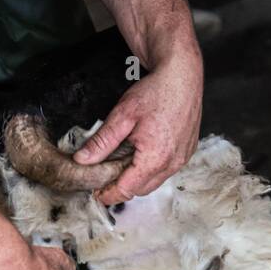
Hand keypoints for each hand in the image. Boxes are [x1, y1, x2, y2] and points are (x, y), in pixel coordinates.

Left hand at [73, 42, 202, 205]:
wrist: (182, 75)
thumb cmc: (155, 92)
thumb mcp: (123, 116)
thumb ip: (102, 141)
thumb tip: (82, 159)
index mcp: (155, 157)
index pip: (127, 190)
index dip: (109, 194)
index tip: (96, 193)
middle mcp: (172, 163)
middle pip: (141, 190)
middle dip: (122, 188)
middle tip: (105, 179)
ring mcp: (183, 159)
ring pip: (155, 182)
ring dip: (138, 179)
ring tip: (121, 165)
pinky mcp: (188, 152)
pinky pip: (166, 170)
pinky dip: (152, 168)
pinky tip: (141, 154)